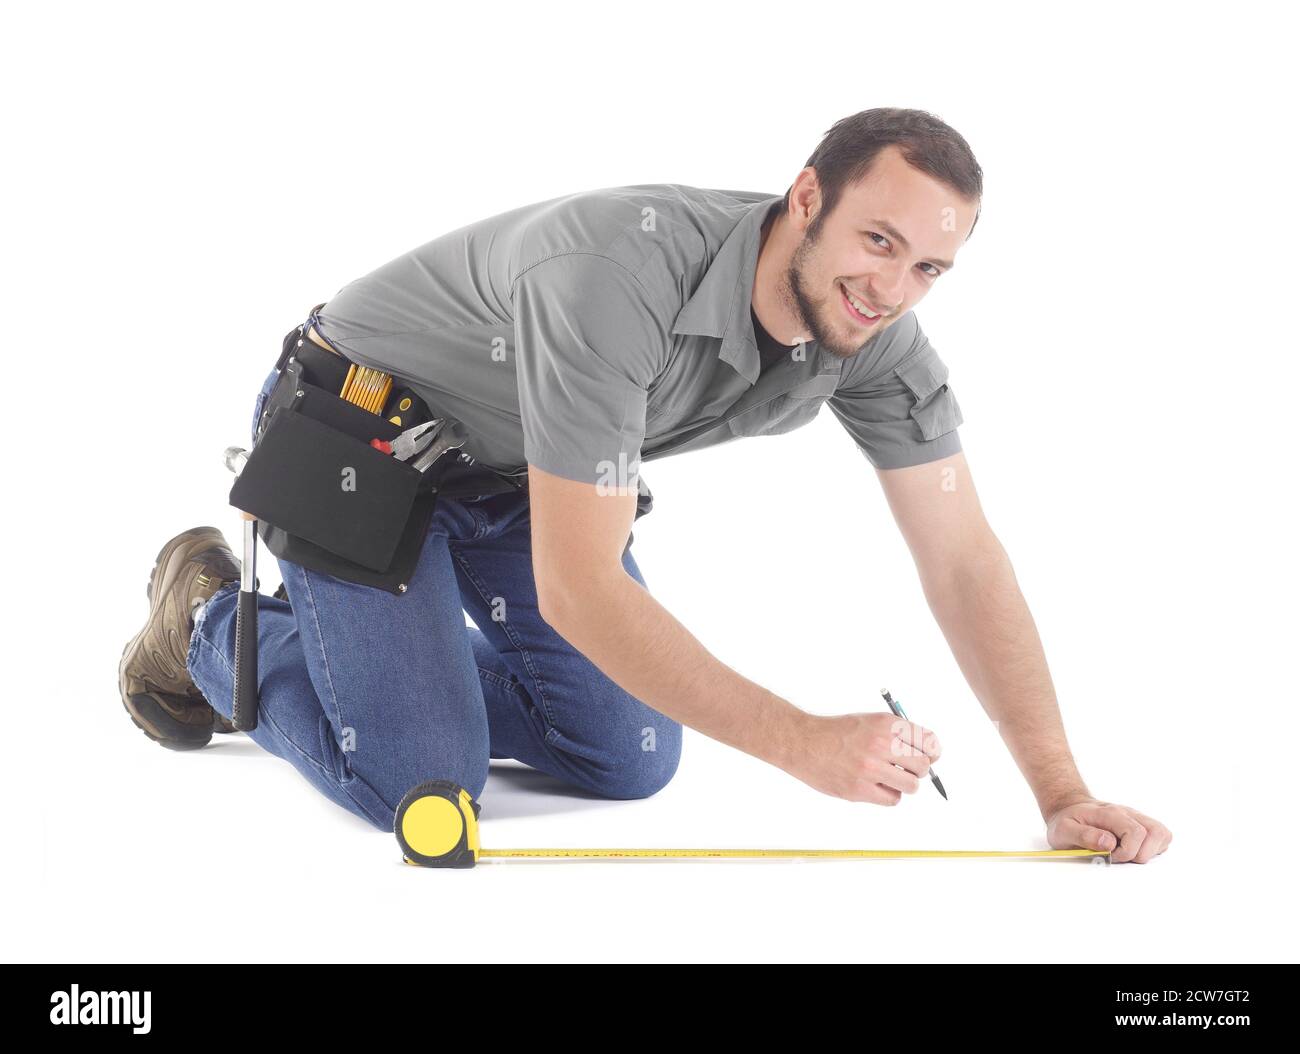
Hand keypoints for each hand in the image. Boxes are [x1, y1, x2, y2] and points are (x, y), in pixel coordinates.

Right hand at [784, 712, 939, 804]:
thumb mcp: (870, 721)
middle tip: (905, 769)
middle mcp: (880, 744)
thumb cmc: (837, 732)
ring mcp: (870, 768)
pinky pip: (892, 800)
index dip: (933, 752)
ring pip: (911, 786)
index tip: (929, 757)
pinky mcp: (859, 789)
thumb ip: (897, 734)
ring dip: (904, 784)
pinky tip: (876, 786)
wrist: (803, 742)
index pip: (930, 741)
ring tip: (889, 778)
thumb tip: (928, 754)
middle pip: (923, 766)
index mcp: (886, 724)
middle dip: (917, 769)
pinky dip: (889, 795)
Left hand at [1045, 799, 1171, 862]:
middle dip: (1139, 854)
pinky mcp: (1143, 826)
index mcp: (1110, 813)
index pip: (1136, 832)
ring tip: (1129, 854)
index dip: (1126, 852)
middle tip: (1118, 856)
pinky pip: (1162, 837)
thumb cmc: (1068, 821)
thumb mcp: (1064, 829)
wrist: (1070, 808)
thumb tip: (1109, 843)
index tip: (1110, 856)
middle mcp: (1128, 813)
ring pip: (1162, 834)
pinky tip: (1135, 851)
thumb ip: (1085, 835)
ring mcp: (1137, 818)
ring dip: (1150, 851)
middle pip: (1155, 833)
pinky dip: (1153, 849)